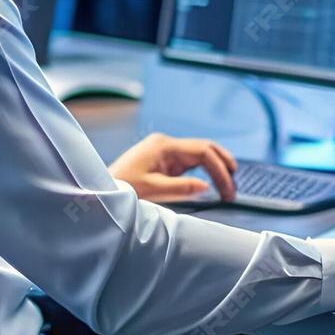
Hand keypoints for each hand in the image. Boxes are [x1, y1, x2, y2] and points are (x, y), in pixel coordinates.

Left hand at [108, 133, 238, 203]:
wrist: (101, 188)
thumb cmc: (123, 187)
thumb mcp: (153, 190)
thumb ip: (181, 187)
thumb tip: (207, 186)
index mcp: (164, 146)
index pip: (203, 152)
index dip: (220, 170)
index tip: (228, 190)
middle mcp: (166, 143)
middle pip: (205, 147)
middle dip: (222, 163)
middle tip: (233, 185)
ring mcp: (165, 150)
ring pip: (199, 152)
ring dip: (215, 166)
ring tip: (227, 185)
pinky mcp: (164, 159)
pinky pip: (190, 160)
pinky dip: (204, 169)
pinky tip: (212, 181)